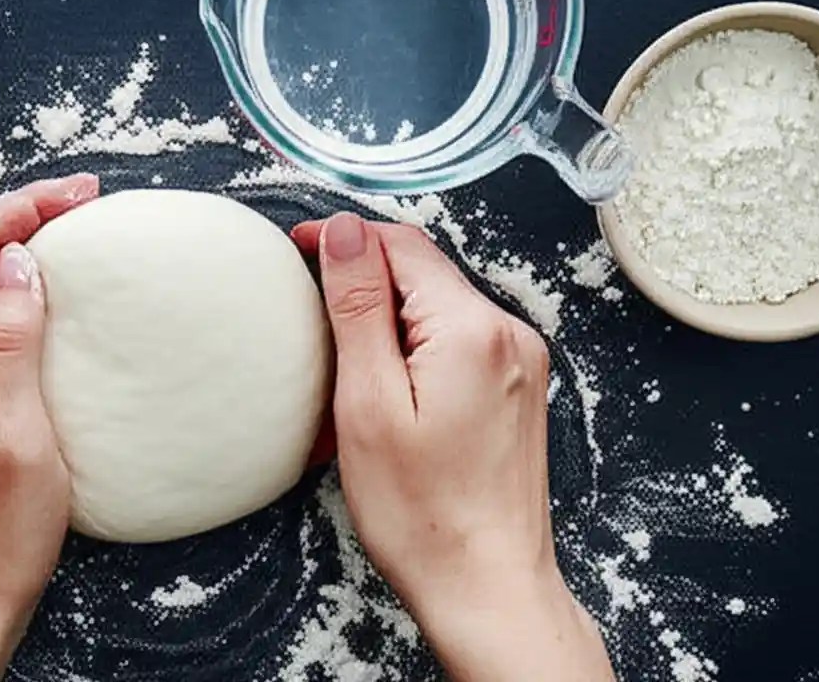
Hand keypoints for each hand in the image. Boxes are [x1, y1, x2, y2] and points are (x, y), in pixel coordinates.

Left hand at [0, 174, 99, 681]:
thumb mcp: (14, 434)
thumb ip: (11, 341)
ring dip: (17, 250)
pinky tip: (49, 297)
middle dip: (22, 217)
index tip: (85, 195)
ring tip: (73, 234)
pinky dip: (14, 292)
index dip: (26, 210)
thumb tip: (22, 261)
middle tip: (87, 202)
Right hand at [293, 214, 614, 681]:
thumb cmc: (422, 515)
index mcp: (473, 329)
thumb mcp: (368, 403)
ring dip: (389, 320)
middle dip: (365, 283)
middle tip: (312, 320)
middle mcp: (509, 334)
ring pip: (440, 309)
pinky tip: (387, 393)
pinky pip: (459, 344)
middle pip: (424, 274)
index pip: (401, 246)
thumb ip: (358, 307)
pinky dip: (416, 351)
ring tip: (345, 369)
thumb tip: (344, 231)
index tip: (297, 247)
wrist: (488, 587)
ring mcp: (521, 363)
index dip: (344, 239)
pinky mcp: (520, 390)